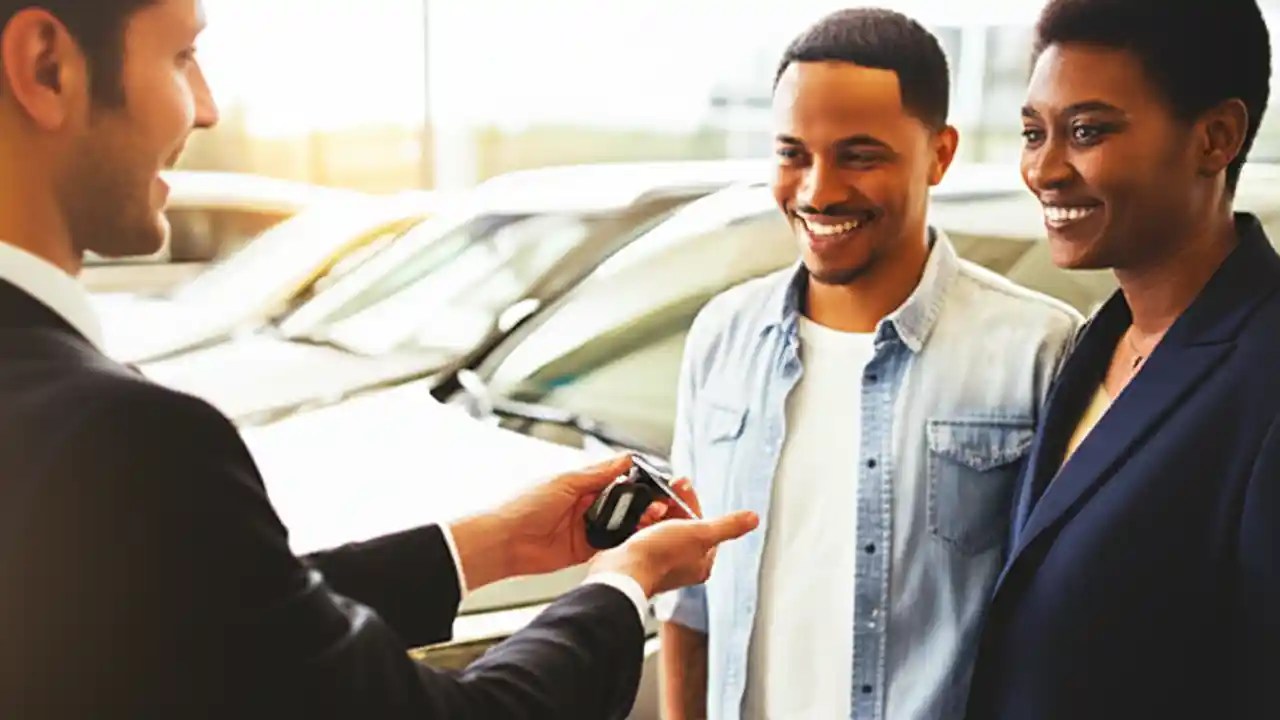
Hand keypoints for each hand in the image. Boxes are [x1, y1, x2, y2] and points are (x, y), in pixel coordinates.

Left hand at [451, 455, 671, 590]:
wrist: (501, 541)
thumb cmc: (523, 505)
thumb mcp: (565, 482)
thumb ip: (599, 473)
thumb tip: (627, 458)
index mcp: (581, 483)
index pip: (619, 479)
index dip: (640, 483)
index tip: (659, 485)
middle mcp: (586, 505)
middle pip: (624, 504)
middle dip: (643, 505)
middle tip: (660, 507)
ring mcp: (585, 528)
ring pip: (620, 525)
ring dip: (637, 524)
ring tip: (653, 523)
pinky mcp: (583, 550)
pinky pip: (610, 546)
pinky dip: (623, 544)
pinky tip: (637, 541)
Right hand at [588, 477, 758, 596]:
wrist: (621, 572)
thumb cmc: (659, 557)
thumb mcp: (700, 533)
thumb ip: (727, 526)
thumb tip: (752, 518)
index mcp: (700, 562)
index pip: (703, 523)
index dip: (692, 502)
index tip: (681, 485)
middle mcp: (682, 564)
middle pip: (682, 523)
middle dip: (673, 505)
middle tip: (666, 492)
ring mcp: (659, 561)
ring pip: (661, 525)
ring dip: (656, 511)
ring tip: (651, 508)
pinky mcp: (639, 557)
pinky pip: (643, 531)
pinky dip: (641, 521)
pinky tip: (638, 517)